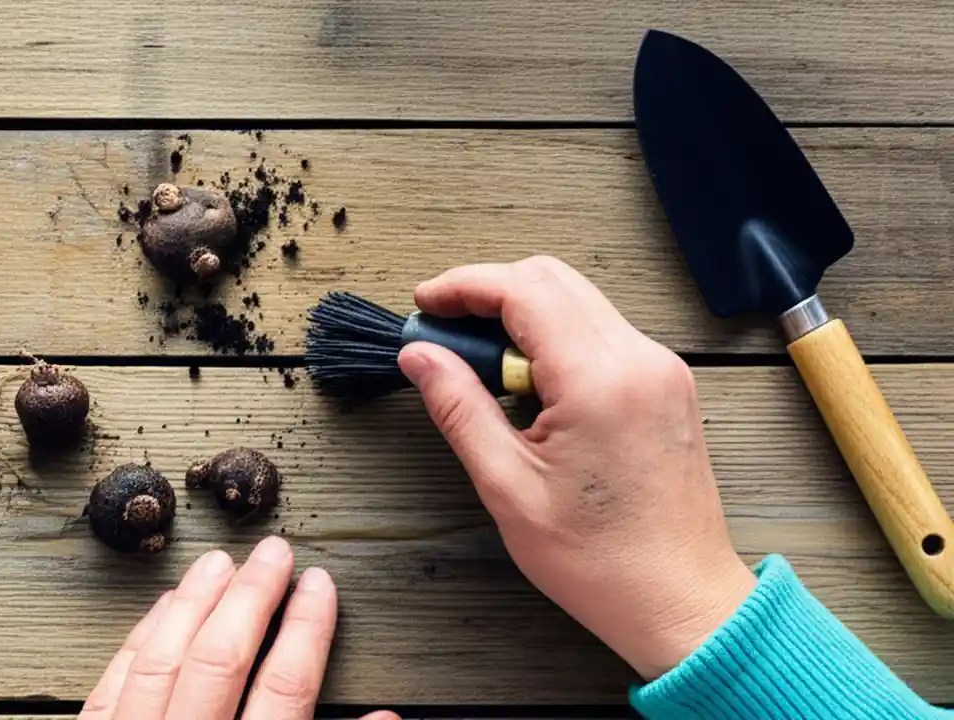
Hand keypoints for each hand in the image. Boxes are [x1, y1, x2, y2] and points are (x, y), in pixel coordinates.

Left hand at [80, 536, 398, 719]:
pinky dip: (142, 639)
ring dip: (194, 605)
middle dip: (252, 597)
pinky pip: (113, 683)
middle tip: (275, 551)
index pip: (286, 688)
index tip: (321, 584)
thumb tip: (387, 717)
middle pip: (221, 660)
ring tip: (222, 562)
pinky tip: (165, 607)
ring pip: (161, 662)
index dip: (308, 628)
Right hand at [397, 256, 756, 678]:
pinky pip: (602, 332)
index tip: (426, 303)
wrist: (682, 601)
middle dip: (489, 293)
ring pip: (578, 299)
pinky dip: (556, 338)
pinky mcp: (667, 384)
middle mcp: (639, 359)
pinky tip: (528, 382)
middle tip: (444, 333)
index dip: (464, 286)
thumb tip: (420, 356)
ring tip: (481, 366)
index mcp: (599, 381)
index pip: (524, 289)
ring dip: (522, 315)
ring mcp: (661, 369)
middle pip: (552, 279)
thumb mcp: (508, 487)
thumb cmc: (602, 562)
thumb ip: (460, 408)